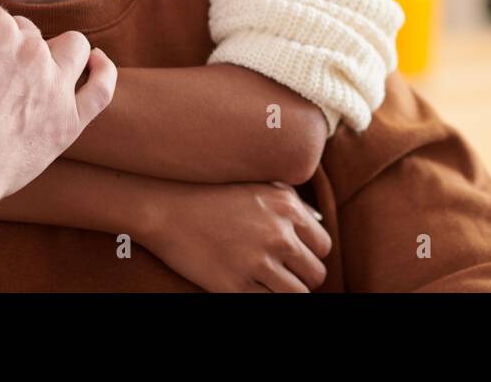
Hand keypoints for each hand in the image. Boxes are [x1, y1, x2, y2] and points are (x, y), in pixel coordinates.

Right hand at [0, 4, 115, 250]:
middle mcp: (33, 50)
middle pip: (26, 33)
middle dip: (6, 45)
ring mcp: (56, 86)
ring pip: (73, 48)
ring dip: (58, 49)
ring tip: (43, 62)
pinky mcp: (69, 122)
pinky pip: (101, 89)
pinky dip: (103, 71)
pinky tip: (98, 63)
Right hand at [144, 180, 331, 291]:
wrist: (167, 206)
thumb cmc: (212, 193)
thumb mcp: (258, 185)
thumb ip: (289, 201)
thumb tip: (315, 221)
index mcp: (287, 207)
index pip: (323, 247)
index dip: (311, 255)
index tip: (296, 258)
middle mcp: (278, 235)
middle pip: (315, 275)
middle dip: (302, 277)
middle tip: (284, 275)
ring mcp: (257, 262)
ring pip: (297, 296)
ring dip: (287, 293)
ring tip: (270, 285)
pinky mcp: (235, 286)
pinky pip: (268, 304)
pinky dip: (264, 298)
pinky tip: (250, 288)